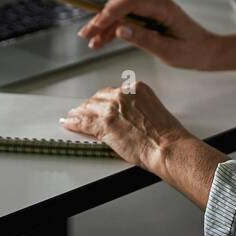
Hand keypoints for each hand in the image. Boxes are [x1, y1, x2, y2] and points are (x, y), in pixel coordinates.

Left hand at [61, 82, 195, 170]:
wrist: (167, 147)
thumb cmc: (166, 134)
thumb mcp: (153, 110)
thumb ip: (137, 107)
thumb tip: (125, 115)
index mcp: (137, 88)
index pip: (112, 91)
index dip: (103, 100)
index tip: (100, 104)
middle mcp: (123, 94)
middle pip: (98, 97)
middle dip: (91, 106)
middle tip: (84, 111)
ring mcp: (112, 108)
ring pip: (88, 108)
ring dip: (79, 113)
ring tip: (72, 116)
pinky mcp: (104, 124)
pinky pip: (83, 122)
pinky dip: (73, 123)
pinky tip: (68, 123)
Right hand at [77, 0, 220, 69]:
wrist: (207, 51)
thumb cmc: (192, 51)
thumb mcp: (168, 51)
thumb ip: (143, 39)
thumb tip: (119, 30)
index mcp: (162, 7)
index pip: (128, 3)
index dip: (108, 14)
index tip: (95, 28)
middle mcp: (155, 2)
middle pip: (121, 4)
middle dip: (102, 19)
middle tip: (86, 36)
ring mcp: (151, 8)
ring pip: (121, 12)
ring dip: (105, 25)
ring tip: (91, 42)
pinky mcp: (149, 16)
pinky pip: (127, 19)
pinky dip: (114, 29)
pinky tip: (102, 41)